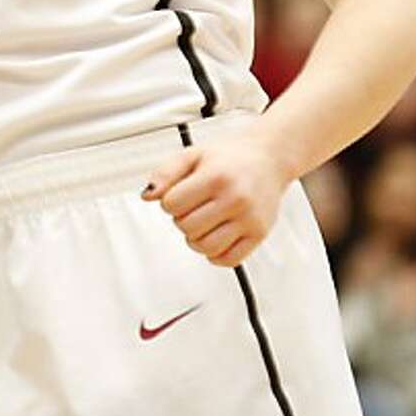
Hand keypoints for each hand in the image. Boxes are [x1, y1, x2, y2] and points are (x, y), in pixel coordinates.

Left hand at [143, 123, 291, 268]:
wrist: (268, 159)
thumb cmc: (228, 158)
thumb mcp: (192, 155)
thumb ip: (165, 173)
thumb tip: (147, 196)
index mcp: (215, 177)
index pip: (172, 204)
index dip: (169, 202)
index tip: (178, 195)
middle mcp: (235, 199)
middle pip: (187, 227)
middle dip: (181, 220)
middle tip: (191, 208)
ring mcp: (249, 219)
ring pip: (206, 247)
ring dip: (195, 239)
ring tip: (201, 224)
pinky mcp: (260, 234)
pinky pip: (229, 259)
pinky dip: (215, 255)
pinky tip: (214, 237)